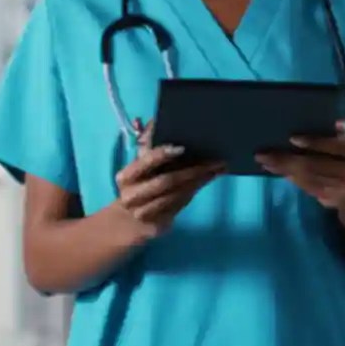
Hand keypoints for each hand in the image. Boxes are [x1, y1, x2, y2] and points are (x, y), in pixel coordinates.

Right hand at [114, 119, 223, 238]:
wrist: (127, 222)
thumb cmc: (138, 186)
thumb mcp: (140, 167)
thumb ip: (148, 146)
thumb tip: (156, 120)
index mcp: (127, 176)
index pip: (144, 162)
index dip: (161, 154)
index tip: (182, 147)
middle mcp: (132, 195)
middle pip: (166, 181)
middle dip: (193, 170)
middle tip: (215, 160)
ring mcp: (144, 213)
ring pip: (177, 195)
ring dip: (199, 181)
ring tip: (218, 169)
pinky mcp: (158, 225)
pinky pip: (180, 206)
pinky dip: (194, 192)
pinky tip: (208, 180)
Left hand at [256, 122, 344, 209]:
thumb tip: (336, 122)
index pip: (336, 146)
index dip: (315, 143)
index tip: (292, 139)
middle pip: (315, 165)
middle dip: (287, 160)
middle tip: (264, 154)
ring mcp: (339, 188)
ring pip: (306, 178)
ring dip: (283, 169)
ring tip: (264, 161)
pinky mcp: (327, 198)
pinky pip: (304, 186)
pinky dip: (288, 177)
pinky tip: (274, 170)